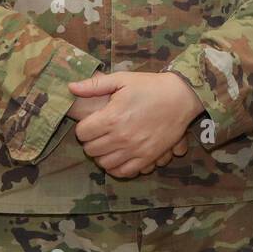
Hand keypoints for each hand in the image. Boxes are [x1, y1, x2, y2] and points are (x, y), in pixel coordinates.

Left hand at [71, 72, 204, 178]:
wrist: (182, 97)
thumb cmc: (151, 86)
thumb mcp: (123, 79)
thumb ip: (94, 85)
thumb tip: (70, 87)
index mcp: (111, 118)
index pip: (82, 133)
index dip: (85, 127)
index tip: (94, 122)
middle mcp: (121, 137)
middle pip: (91, 149)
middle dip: (92, 141)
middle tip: (102, 132)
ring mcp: (134, 150)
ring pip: (104, 163)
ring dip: (103, 155)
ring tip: (110, 144)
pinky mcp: (147, 157)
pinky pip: (123, 172)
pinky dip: (117, 167)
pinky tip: (120, 156)